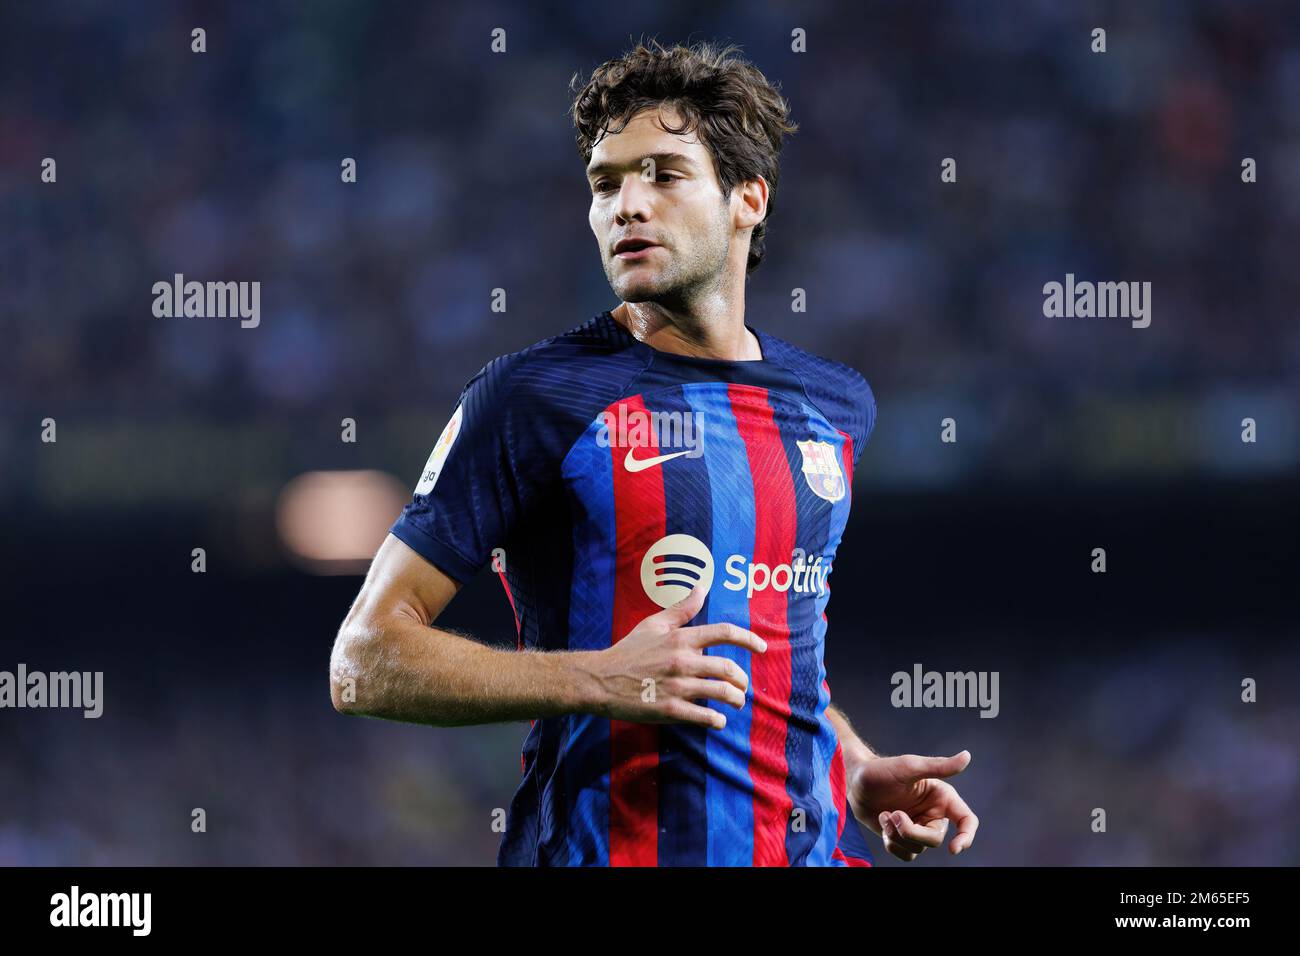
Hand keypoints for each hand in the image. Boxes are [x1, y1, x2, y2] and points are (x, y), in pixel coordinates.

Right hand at [585, 584, 766, 728]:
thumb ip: (681, 609)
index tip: (762, 647)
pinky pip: (704, 716)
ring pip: (721, 693)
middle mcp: (682, 661)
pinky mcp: (670, 709)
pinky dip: (717, 720)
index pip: (724, 633)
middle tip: (742, 686)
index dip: (749, 639)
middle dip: (742, 679)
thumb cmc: (628, 651)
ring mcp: (677, 686)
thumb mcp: (653, 625)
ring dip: (735, 699)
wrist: (600, 680)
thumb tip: (701, 588)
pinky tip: (718, 720)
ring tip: (736, 702)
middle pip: (728, 668)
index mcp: (680, 638)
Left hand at [846, 750, 978, 860]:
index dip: (966, 837)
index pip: (966, 820)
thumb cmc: (881, 770)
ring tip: (884, 815)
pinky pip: (905, 854)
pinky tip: (882, 822)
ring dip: (897, 835)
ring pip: (918, 848)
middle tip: (893, 815)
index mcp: (941, 797)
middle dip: (911, 832)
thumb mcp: (909, 766)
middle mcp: (933, 814)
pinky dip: (892, 844)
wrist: (854, 782)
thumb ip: (939, 766)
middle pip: (935, 839)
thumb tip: (967, 756)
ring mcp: (917, 827)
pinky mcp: (902, 837)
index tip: (954, 849)